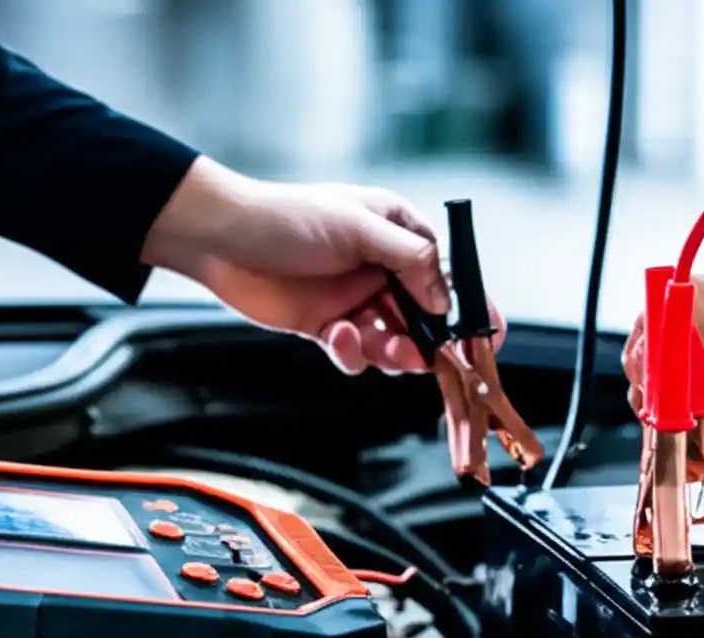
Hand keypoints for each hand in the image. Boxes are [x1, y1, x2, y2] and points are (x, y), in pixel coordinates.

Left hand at [143, 158, 504, 373]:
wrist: (220, 239)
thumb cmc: (285, 216)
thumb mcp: (358, 227)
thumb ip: (409, 259)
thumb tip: (445, 298)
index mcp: (398, 234)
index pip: (447, 275)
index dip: (468, 309)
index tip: (483, 338)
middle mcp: (381, 269)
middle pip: (424, 318)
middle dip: (428, 341)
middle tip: (424, 356)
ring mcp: (354, 300)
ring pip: (393, 343)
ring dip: (392, 352)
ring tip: (378, 346)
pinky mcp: (327, 326)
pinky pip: (355, 354)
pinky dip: (352, 354)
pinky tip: (337, 336)